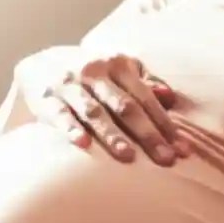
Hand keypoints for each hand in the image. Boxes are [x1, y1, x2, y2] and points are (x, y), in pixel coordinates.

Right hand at [17, 49, 189, 165]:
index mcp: (117, 65)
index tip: (182, 149)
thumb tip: (170, 97)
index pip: (145, 98)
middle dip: (147, 134)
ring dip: (111, 135)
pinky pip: (60, 115)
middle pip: (125, 106)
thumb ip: (145, 82)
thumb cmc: (92, 73)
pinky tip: (82, 144)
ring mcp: (70, 85)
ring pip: (94, 112)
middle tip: (165, 159)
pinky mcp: (47, 98)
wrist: (41, 63)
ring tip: (128, 157)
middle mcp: (94, 72)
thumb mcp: (118, 69)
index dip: (164, 123)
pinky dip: (70, 129)